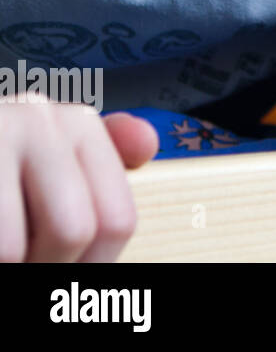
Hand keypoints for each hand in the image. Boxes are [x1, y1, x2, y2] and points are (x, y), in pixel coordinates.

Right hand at [0, 97, 158, 261]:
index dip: (93, 268)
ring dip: (6, 269)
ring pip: (14, 249)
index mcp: (77, 122)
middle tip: (18, 266)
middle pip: (74, 232)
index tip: (62, 273)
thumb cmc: (1, 168)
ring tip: (0, 253)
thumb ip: (100, 162)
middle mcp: (36, 116)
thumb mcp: (47, 162)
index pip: (117, 220)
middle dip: (45, 271)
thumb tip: (146, 142)